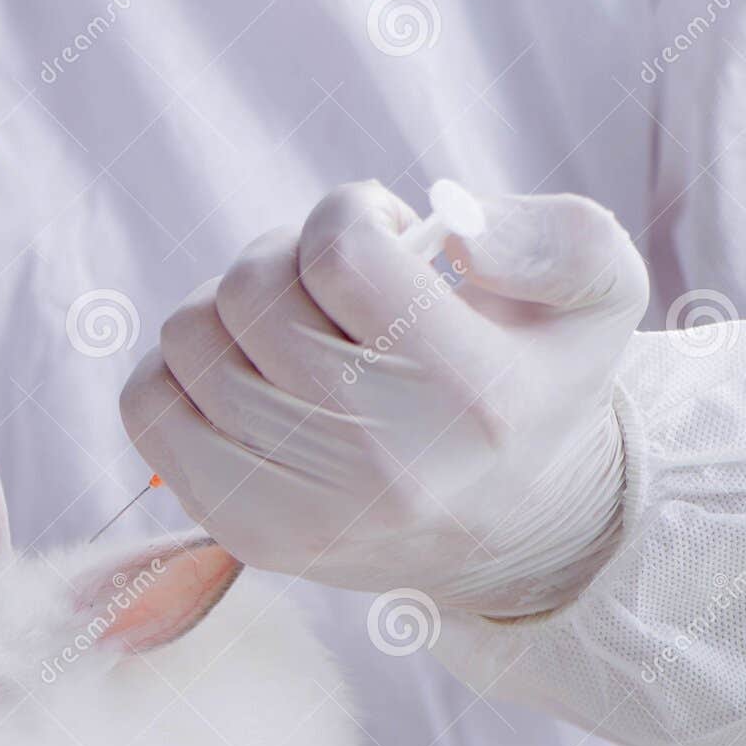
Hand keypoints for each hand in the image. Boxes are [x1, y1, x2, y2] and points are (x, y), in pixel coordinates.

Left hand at [120, 182, 647, 616]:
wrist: (507, 531)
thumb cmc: (529, 387)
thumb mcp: (597, 295)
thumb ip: (552, 237)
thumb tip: (447, 222)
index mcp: (469, 394)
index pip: (340, 253)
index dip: (349, 213)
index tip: (381, 232)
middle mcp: (380, 460)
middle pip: (250, 291)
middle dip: (284, 257)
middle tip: (328, 284)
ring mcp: (299, 505)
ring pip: (190, 337)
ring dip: (228, 309)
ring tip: (288, 330)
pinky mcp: (240, 528)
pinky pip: (148, 404)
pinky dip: (179, 368)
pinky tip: (242, 374)